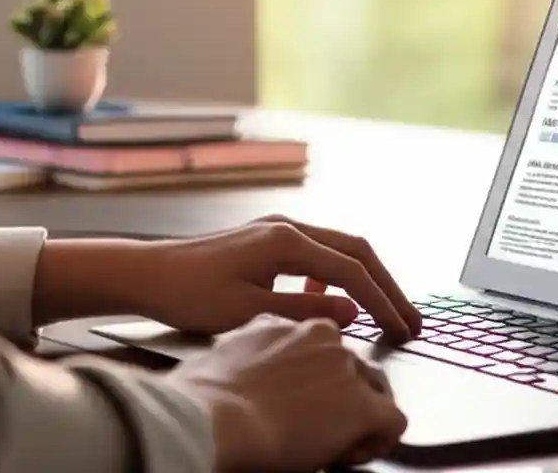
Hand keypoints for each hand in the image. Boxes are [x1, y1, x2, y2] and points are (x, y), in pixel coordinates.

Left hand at [139, 215, 422, 339]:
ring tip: (383, 312)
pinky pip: (317, 254)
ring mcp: (278, 230)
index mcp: (286, 242)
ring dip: (364, 280)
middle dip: (386, 287)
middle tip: (411, 320)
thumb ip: (303, 311)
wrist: (146, 273)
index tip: (402, 328)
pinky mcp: (267, 240)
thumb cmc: (187, 293)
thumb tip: (352, 312)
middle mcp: (288, 228)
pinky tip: (329, 301)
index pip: (351, 271)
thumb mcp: (247, 311)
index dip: (381, 302)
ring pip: (339, 250)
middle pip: (356, 252)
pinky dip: (336, 276)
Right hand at [170, 314, 406, 470]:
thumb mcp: (226, 349)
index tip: (302, 402)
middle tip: (317, 427)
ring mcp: (347, 369)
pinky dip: (379, 439)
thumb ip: (252, 345)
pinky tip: (352, 452)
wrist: (212, 419)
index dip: (318, 379)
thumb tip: (248, 361)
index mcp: (290, 324)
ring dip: (360, 417)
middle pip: (352, 367)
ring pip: (376, 390)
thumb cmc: (202, 395)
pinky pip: (393, 421)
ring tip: (333, 443)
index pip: (322, 346)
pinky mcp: (363, 406)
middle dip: (341, 397)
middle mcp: (325, 338)